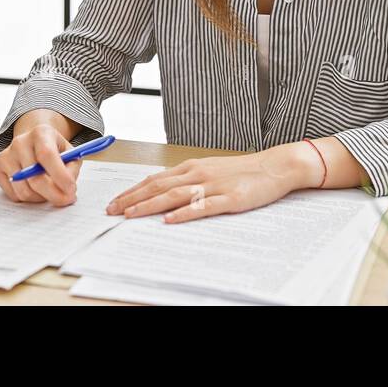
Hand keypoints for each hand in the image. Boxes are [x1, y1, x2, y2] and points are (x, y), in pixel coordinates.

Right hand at [0, 114, 81, 205]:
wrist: (32, 143)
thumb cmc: (54, 150)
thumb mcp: (69, 153)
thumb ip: (72, 169)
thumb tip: (67, 191)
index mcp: (40, 132)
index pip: (47, 155)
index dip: (60, 175)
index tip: (71, 190)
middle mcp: (19, 142)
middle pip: (34, 177)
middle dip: (53, 194)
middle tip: (66, 200)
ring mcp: (5, 155)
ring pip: (24, 190)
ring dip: (41, 197)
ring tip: (50, 191)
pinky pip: (14, 195)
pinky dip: (28, 198)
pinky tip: (34, 188)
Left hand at [105, 149, 314, 223]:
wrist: (275, 166)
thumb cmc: (243, 170)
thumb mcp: (210, 170)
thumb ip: (188, 179)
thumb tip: (163, 192)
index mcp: (191, 166)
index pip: (154, 179)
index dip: (132, 191)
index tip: (114, 202)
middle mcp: (198, 173)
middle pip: (158, 187)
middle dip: (132, 199)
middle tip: (112, 211)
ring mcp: (213, 186)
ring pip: (174, 196)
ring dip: (149, 206)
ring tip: (130, 215)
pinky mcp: (229, 199)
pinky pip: (202, 207)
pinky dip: (184, 213)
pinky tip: (170, 220)